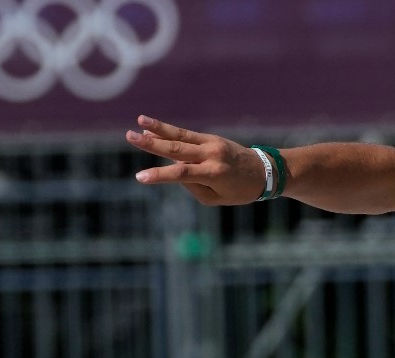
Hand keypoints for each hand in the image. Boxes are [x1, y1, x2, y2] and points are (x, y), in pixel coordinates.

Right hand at [127, 115, 264, 205]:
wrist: (264, 171)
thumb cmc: (240, 191)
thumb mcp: (217, 198)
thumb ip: (194, 186)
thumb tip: (173, 168)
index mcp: (214, 174)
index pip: (182, 174)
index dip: (160, 175)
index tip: (140, 177)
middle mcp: (211, 156)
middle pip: (177, 150)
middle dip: (152, 144)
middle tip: (130, 136)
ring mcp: (211, 144)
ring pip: (180, 136)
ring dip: (158, 129)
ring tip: (139, 122)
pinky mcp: (210, 138)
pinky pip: (186, 134)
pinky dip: (168, 130)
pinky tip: (151, 126)